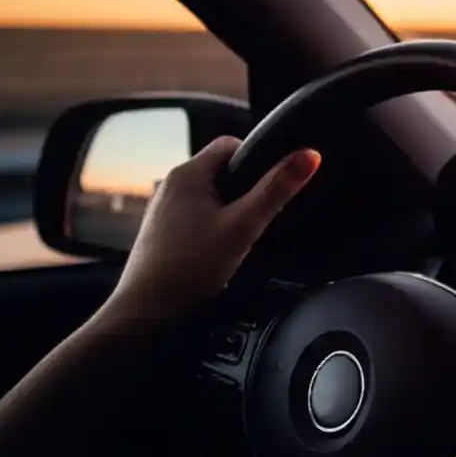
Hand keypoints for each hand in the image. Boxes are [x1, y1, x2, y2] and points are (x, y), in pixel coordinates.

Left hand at [104, 136, 319, 322]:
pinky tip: (219, 251)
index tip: (273, 184)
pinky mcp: (163, 232)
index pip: (231, 144)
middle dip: (245, 190)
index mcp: (188, 173)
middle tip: (258, 218)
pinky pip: (197, 216)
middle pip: (222, 171)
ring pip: (211, 196)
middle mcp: (171, 185)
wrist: (146, 312)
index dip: (258, 159)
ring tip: (239, 237)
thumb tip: (309, 155)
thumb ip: (277, 190)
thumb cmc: (189, 268)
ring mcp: (164, 209)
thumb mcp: (244, 226)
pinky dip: (214, 227)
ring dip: (230, 210)